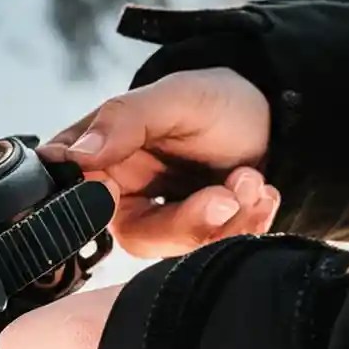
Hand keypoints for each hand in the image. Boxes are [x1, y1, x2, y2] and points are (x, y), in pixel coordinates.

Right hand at [37, 67, 278, 257]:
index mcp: (98, 159)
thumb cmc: (216, 101)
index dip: (105, 205)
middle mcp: (122, 196)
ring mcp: (160, 222)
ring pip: (179, 249)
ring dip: (226, 220)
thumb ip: (124, 120)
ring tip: (250, 180)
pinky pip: (213, 250)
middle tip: (226, 195)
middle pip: (136, 236)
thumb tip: (76, 154)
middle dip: (188, 221)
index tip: (147, 195)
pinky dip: (244, 224)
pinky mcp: (195, 238)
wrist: (273, 121)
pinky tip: (259, 192)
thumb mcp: (175, 97)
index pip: (74, 195)